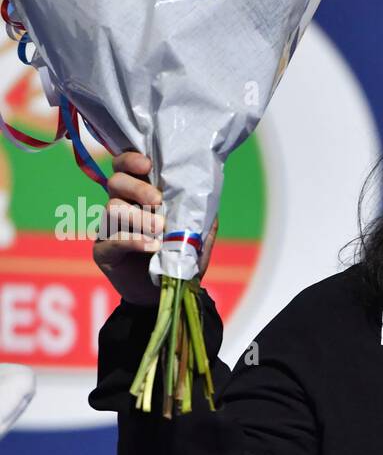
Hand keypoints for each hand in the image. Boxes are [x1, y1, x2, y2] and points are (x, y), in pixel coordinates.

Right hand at [92, 151, 217, 307]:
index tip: (147, 165)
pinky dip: (133, 241)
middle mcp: (121, 206)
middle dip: (137, 187)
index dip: (131, 160)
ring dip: (138, 216)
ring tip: (160, 229)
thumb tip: (207, 198)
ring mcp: (109, 228)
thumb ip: (201, 217)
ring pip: (112, 208)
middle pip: (116, 182)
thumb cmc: (178, 258)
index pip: (125, 167)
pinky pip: (113, 240)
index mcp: (139, 195)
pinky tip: (152, 245)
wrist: (165, 294)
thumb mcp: (197, 236)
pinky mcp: (103, 251)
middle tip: (157, 200)